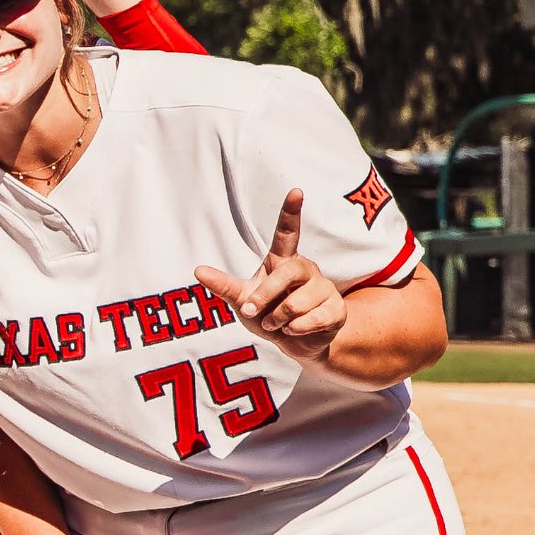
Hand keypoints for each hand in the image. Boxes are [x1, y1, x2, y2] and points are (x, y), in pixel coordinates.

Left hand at [195, 188, 345, 353]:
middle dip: (264, 298)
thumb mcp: (242, 300)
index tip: (295, 191)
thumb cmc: (267, 315)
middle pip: (285, 274)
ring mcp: (324, 287)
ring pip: (297, 303)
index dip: (291, 212)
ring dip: (278, 320)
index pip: (287, 233)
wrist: (296, 343)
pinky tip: (295, 329)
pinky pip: (313, 319)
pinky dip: (295, 330)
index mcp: (282, 261)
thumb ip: (224, 286)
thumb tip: (198, 270)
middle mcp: (306, 269)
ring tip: (278, 323)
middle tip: (253, 312)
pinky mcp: (337, 308)